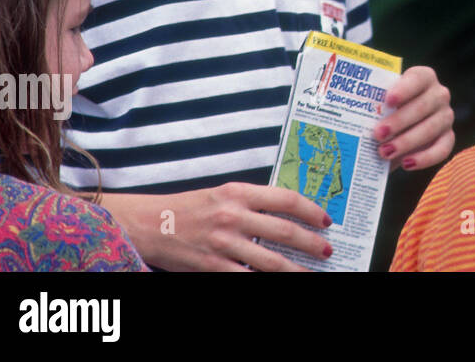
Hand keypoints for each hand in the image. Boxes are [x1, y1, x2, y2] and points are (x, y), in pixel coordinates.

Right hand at [119, 183, 334, 271]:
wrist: (148, 224)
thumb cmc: (188, 208)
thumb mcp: (222, 194)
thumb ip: (252, 202)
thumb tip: (287, 214)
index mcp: (238, 192)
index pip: (286, 199)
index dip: (311, 211)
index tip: (325, 220)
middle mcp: (233, 215)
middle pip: (284, 231)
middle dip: (310, 243)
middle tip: (326, 250)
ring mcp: (223, 243)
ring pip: (270, 261)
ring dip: (295, 270)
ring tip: (311, 273)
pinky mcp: (212, 265)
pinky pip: (245, 277)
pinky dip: (264, 280)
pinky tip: (277, 281)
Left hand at [373, 65, 454, 170]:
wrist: (395, 128)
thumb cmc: (384, 109)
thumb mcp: (379, 102)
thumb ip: (372, 104)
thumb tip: (351, 111)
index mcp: (423, 77)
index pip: (418, 79)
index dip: (404, 89)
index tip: (387, 100)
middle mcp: (439, 94)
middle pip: (423, 106)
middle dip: (399, 121)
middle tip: (378, 134)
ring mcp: (445, 116)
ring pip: (431, 129)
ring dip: (407, 142)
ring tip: (384, 152)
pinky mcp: (447, 137)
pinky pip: (442, 149)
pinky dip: (425, 158)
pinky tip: (406, 164)